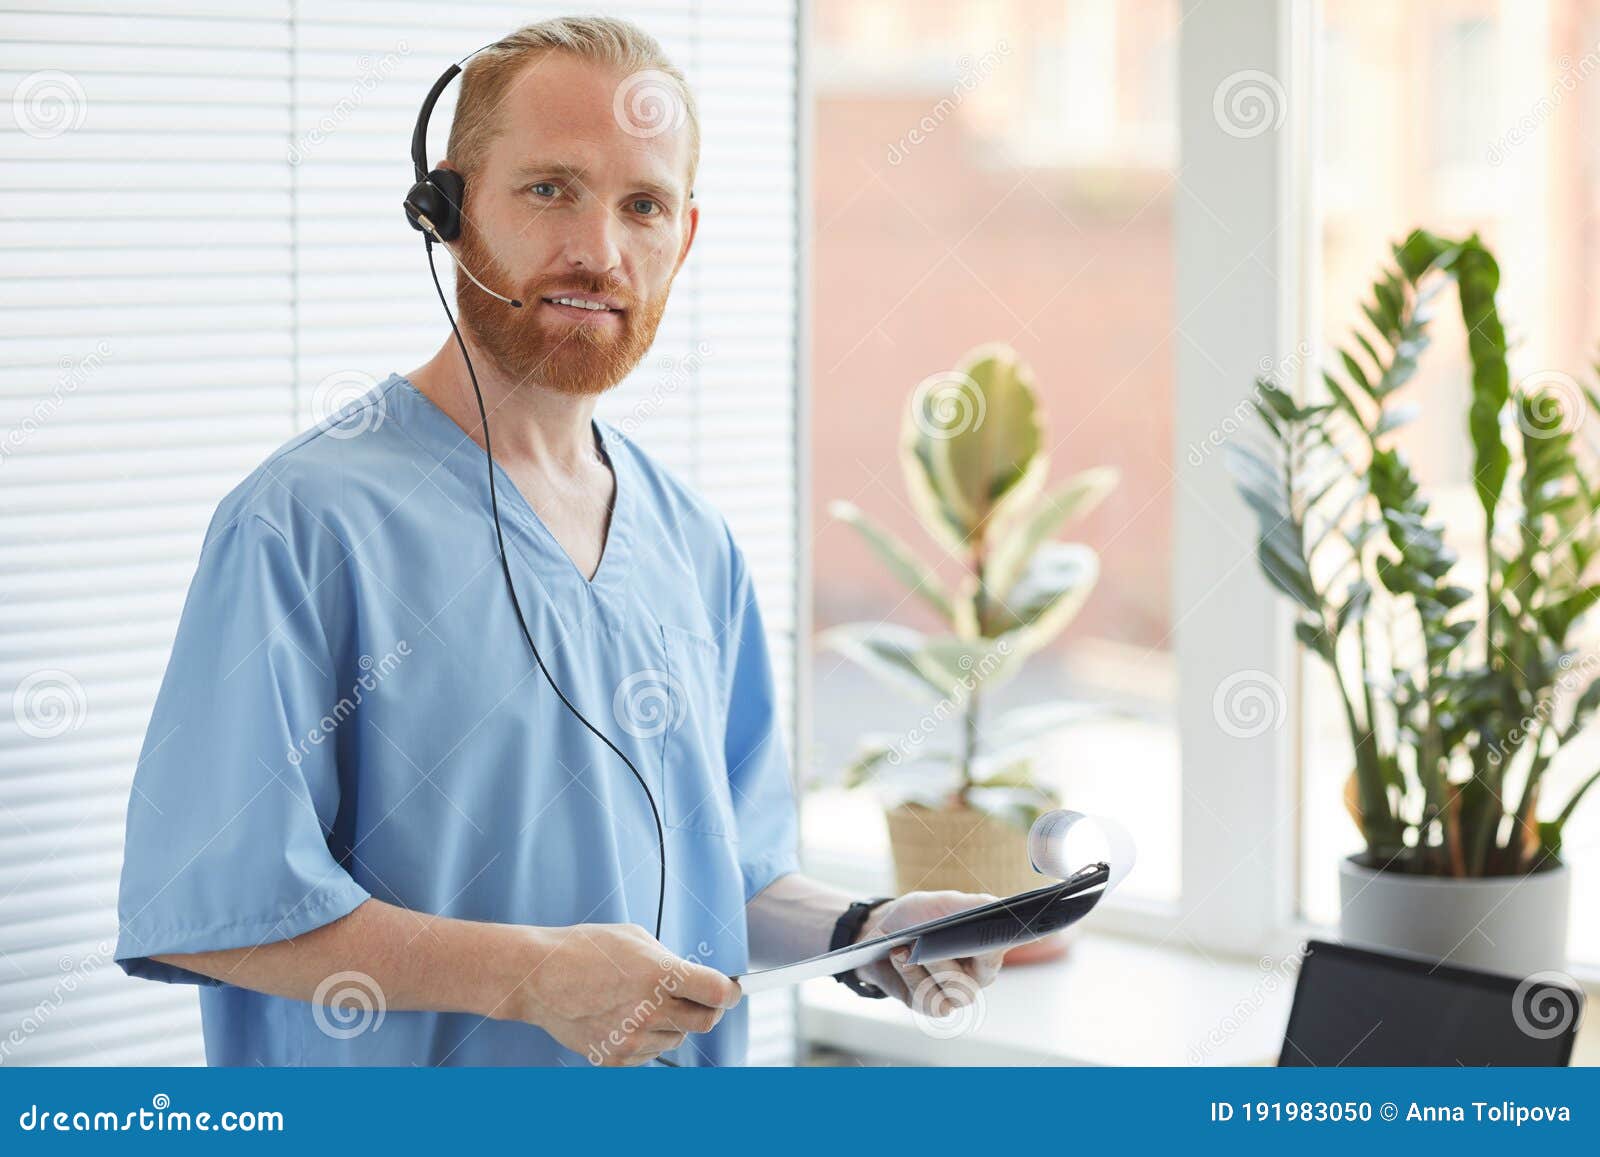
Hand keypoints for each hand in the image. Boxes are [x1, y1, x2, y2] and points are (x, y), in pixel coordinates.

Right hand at [514, 923, 740, 1065]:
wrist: (538, 977)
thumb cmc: (586, 949)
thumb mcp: (636, 939)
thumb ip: (671, 962)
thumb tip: (698, 980)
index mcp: (659, 975)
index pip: (718, 994)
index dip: (731, 992)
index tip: (731, 989)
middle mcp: (649, 1011)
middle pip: (706, 1022)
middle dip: (708, 1009)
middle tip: (699, 997)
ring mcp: (632, 1040)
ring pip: (677, 1038)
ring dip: (672, 1023)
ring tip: (643, 1001)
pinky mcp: (616, 1060)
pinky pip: (650, 1053)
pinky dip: (647, 1038)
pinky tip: (625, 1017)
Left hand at [850, 891, 1005, 1013]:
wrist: (882, 932)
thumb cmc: (919, 916)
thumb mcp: (943, 902)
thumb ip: (974, 904)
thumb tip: (1002, 904)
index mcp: (986, 949)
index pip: (998, 949)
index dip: (993, 945)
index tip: (982, 937)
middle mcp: (975, 976)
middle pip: (975, 979)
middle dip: (947, 960)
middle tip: (926, 941)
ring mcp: (954, 994)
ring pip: (952, 992)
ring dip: (926, 967)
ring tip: (904, 947)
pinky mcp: (931, 1005)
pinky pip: (929, 1001)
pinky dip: (911, 976)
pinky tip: (898, 956)